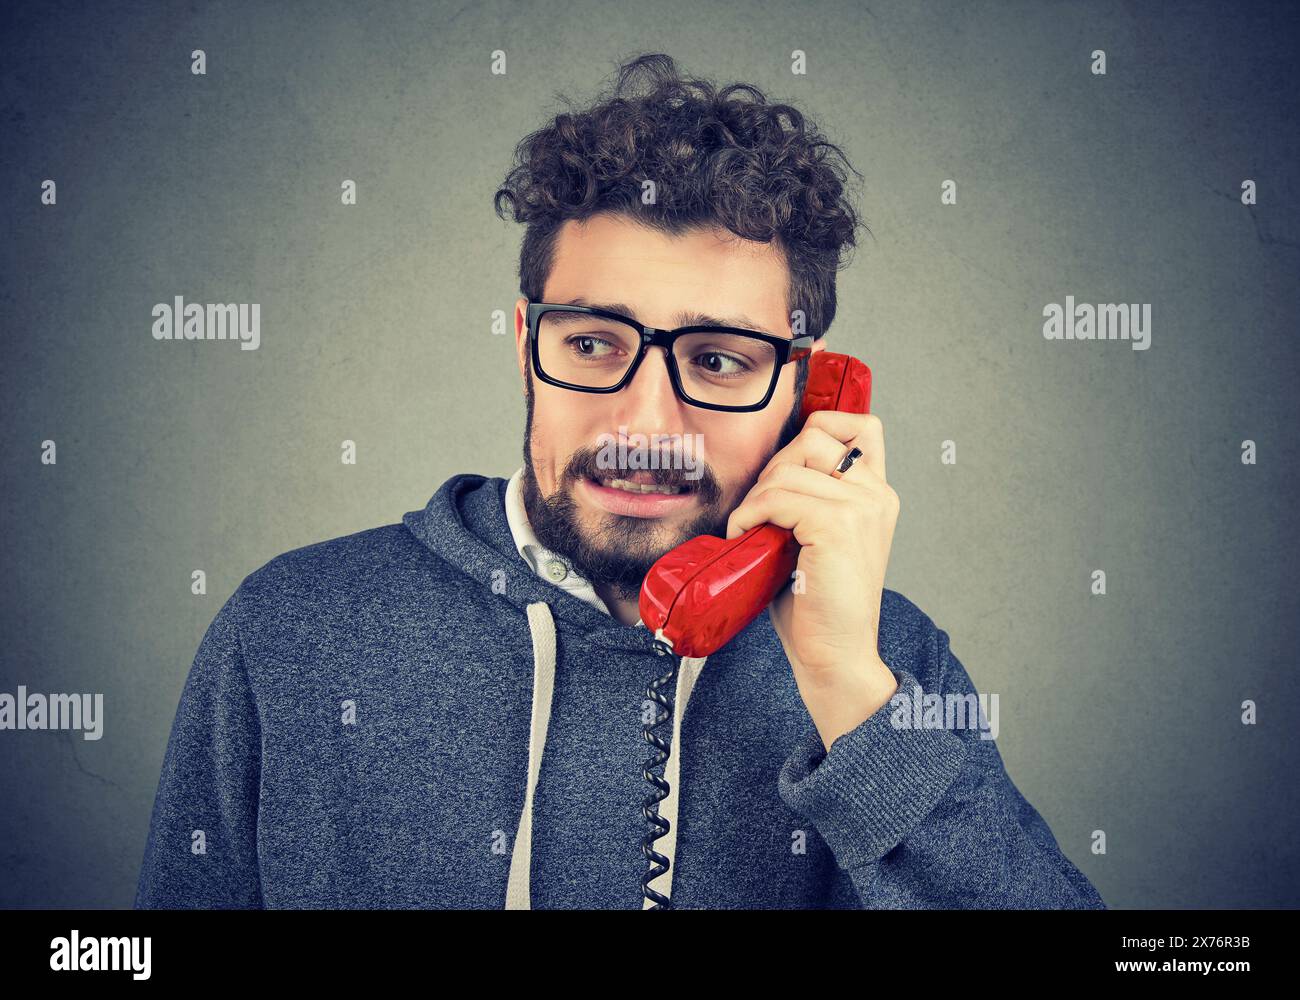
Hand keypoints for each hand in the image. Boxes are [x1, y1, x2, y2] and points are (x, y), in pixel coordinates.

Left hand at [725, 410, 900, 749]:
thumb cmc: (817, 605)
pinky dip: (750, 514)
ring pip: (788, 468)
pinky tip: (745, 537)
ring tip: (749, 530)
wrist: (836, 656)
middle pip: (813, 436)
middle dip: (773, 467)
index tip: (787, 458)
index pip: (861, 424)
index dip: (822, 422)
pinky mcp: (836, 525)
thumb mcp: (816, 539)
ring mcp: (861, 507)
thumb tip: (768, 470)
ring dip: (756, 497)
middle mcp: (877, 494)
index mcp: (878, 495)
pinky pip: (776, 496)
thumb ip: (808, 498)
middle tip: (758, 510)